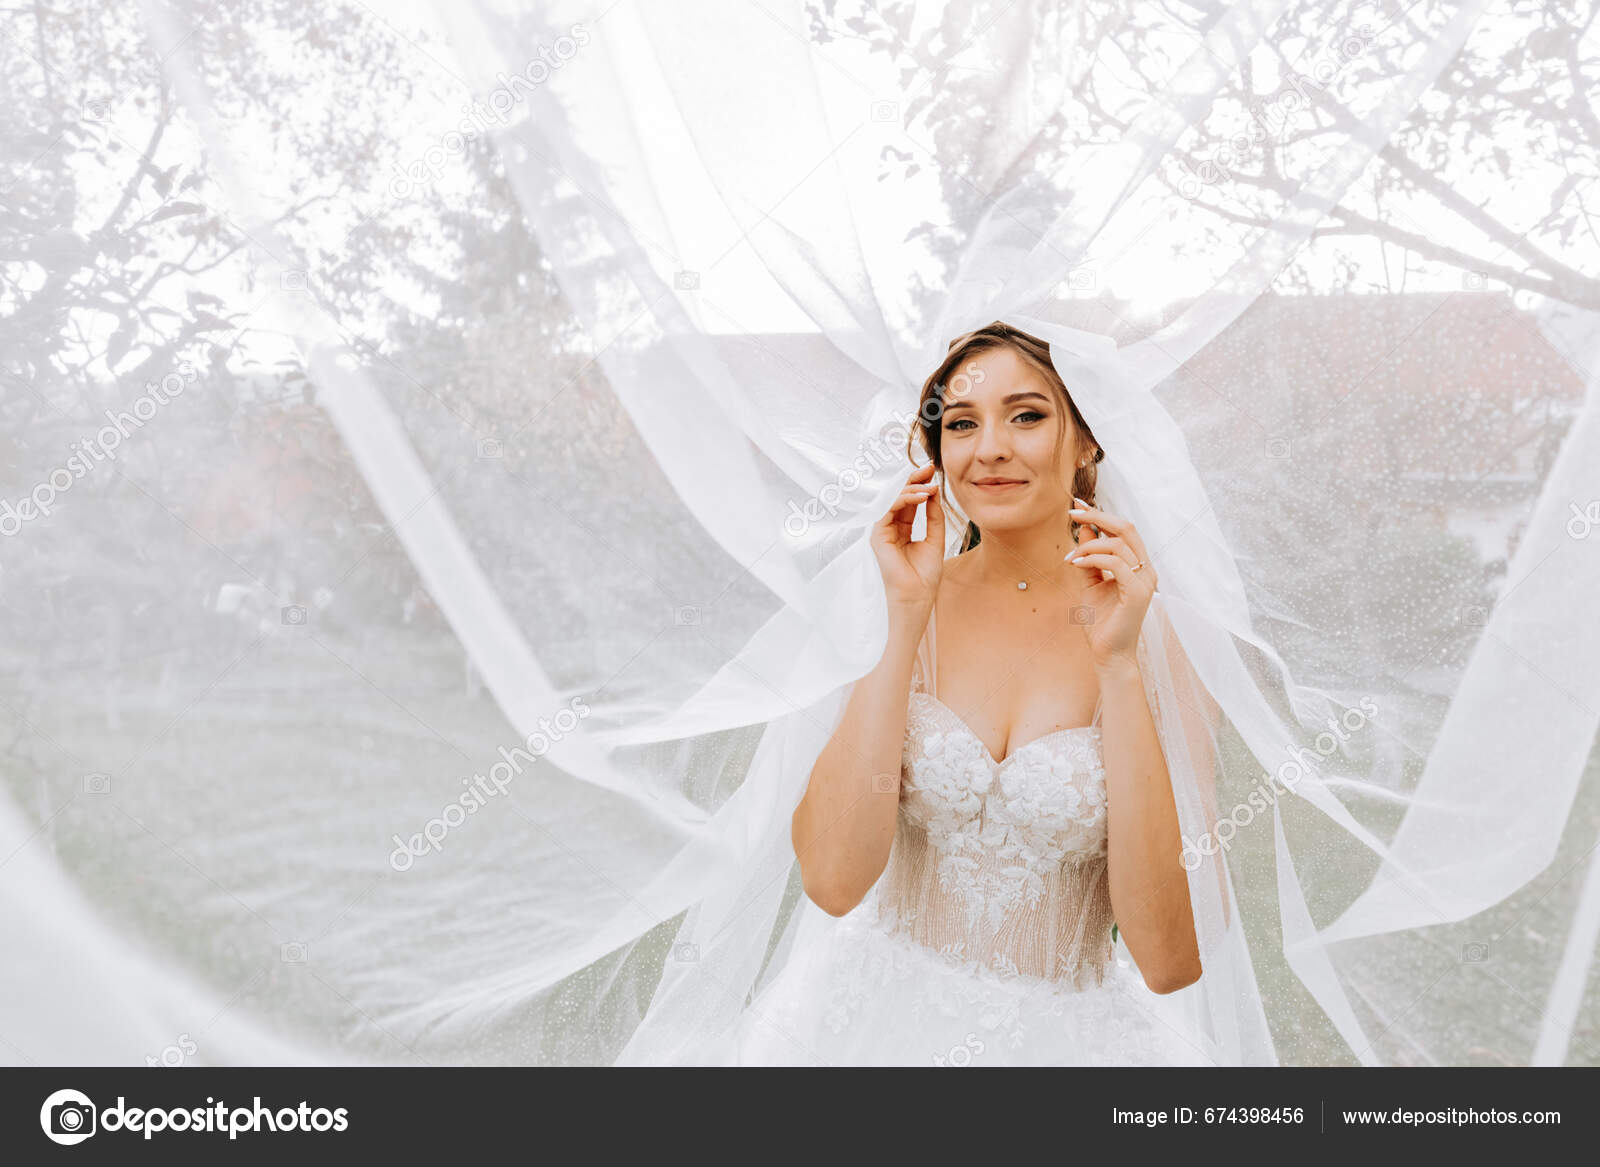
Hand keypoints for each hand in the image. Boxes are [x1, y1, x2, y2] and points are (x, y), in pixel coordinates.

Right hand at [870, 463, 944, 610]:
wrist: (917, 597)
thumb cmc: (925, 576)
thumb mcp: (935, 540)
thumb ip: (934, 517)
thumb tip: (933, 492)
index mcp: (903, 530)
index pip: (910, 502)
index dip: (920, 486)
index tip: (934, 472)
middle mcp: (890, 528)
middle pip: (900, 497)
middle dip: (914, 480)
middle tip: (929, 467)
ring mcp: (882, 532)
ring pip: (894, 500)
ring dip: (913, 489)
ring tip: (930, 486)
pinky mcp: (878, 535)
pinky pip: (889, 509)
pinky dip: (905, 499)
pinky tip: (922, 496)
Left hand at [1063, 496, 1157, 670]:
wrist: (1108, 654)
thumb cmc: (1101, 622)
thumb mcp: (1090, 582)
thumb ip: (1089, 556)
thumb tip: (1085, 528)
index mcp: (1138, 566)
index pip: (1124, 530)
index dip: (1101, 513)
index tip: (1077, 504)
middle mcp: (1146, 570)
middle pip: (1126, 528)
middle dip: (1097, 516)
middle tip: (1072, 512)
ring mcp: (1144, 581)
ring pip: (1118, 544)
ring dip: (1089, 545)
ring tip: (1071, 558)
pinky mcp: (1137, 594)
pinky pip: (1115, 564)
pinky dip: (1093, 558)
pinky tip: (1076, 563)